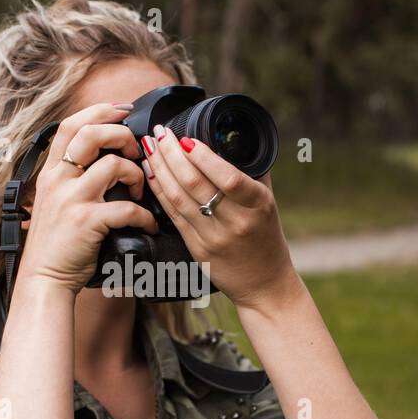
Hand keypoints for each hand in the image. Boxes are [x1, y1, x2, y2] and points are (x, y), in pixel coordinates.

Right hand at [16, 102, 158, 293]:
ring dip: (136, 174)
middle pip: (91, 134)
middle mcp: (59, 181)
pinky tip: (148, 224)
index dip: (100, 111)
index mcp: (51, 173)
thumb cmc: (55, 243)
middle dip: (121, 135)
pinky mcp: (87, 222)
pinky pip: (127, 208)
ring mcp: (72, 200)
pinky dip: (145, 216)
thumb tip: (101, 159)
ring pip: (114, 166)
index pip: (71, 125)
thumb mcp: (53, 201)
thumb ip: (70, 178)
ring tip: (139, 190)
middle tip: (135, 150)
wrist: (43, 278)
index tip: (123, 111)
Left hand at [141, 124, 300, 309]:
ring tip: (149, 148)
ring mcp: (214, 238)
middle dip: (172, 155)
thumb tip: (230, 138)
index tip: (186, 138)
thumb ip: (250, 172)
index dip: (203, 157)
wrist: (264, 284)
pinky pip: (174, 216)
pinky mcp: (198, 250)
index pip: (228, 178)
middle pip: (196, 185)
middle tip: (160, 134)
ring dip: (160, 170)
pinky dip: (159, 192)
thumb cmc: (267, 237)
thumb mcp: (268, 201)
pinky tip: (150, 174)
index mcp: (258, 205)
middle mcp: (236, 222)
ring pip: (179, 199)